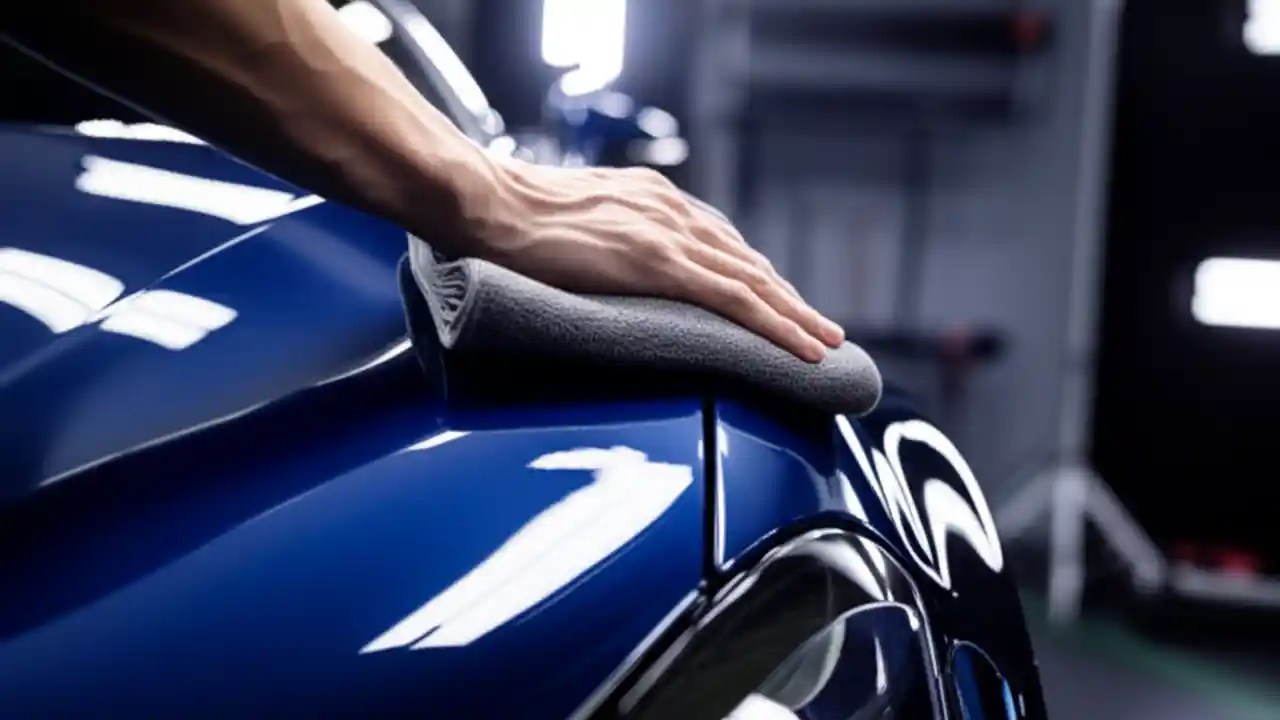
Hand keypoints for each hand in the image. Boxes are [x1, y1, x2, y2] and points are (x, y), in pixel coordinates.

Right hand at [455, 158, 843, 362]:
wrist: (489, 204)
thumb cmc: (513, 217)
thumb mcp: (576, 219)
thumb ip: (607, 238)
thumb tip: (610, 264)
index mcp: (652, 199)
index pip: (720, 245)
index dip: (754, 278)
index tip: (777, 301)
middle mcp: (672, 210)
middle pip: (747, 262)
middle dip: (788, 299)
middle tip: (822, 328)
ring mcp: (670, 234)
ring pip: (755, 281)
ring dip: (796, 316)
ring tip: (824, 343)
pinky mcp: (661, 262)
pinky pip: (736, 299)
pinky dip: (777, 324)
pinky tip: (801, 347)